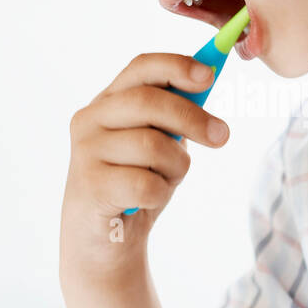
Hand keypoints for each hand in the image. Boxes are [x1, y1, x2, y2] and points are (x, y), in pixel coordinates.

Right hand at [59, 51, 228, 285]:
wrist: (103, 241)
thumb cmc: (135, 183)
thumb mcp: (159, 143)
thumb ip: (175, 115)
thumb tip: (208, 77)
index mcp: (108, 101)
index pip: (142, 67)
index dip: (177, 66)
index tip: (209, 75)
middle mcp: (90, 120)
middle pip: (149, 102)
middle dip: (193, 118)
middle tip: (222, 136)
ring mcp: (85, 152)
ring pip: (152, 145)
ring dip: (176, 166)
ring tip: (167, 179)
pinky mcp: (89, 186)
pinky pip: (145, 183)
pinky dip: (160, 193)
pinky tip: (148, 200)